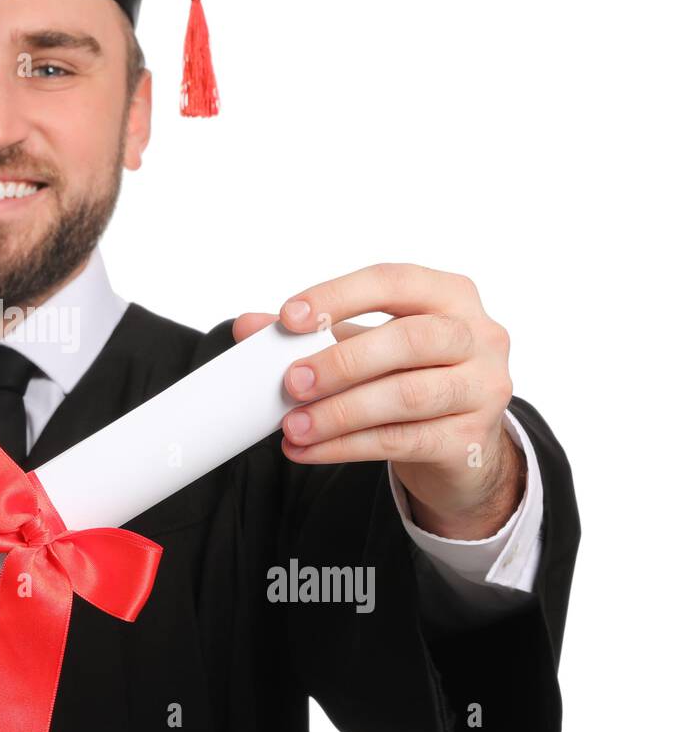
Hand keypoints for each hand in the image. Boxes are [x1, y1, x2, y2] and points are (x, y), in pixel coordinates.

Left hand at [233, 262, 525, 539]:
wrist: (461, 444)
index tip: (288, 318)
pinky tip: (307, 450)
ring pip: (406, 397)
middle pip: (410, 340)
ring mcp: (483, 389)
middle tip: (291, 382)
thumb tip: (249, 326)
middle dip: (342, 361)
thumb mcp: (364, 345)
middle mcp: (478, 336)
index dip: (339, 297)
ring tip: (292, 426)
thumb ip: (313, 332)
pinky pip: (401, 441)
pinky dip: (345, 447)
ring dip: (338, 413)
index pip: (393, 282)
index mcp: (449, 295)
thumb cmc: (410, 376)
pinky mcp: (471, 440)